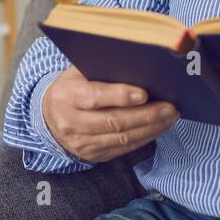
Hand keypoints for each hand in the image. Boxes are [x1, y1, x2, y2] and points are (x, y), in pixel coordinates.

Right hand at [42, 66, 178, 163]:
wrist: (48, 116)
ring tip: (170, 117)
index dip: (120, 96)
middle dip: (146, 115)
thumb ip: (101, 69)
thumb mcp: (78, 72)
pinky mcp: (92, 155)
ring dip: (150, 128)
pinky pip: (122, 149)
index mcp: (67, 96)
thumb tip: (138, 64)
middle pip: (113, 121)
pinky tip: (158, 128)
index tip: (144, 94)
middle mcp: (71, 122)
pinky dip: (144, 138)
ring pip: (121, 138)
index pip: (95, 97)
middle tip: (170, 107)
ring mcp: (81, 143)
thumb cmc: (71, 87)